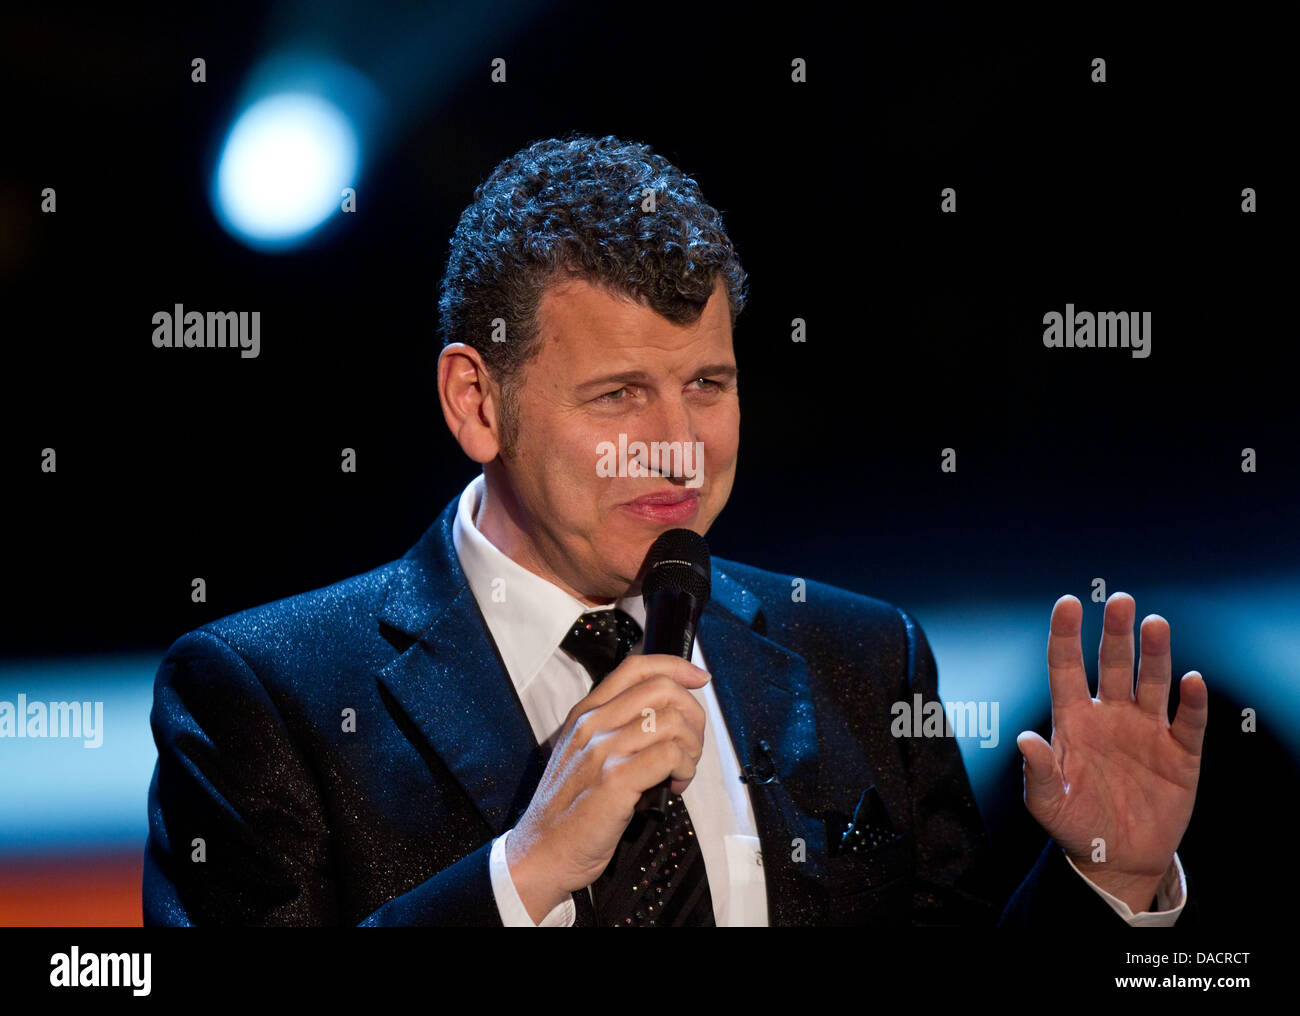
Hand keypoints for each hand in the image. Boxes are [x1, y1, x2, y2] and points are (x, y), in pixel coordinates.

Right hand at [505, 653, 709, 921]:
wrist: (541, 851)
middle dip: (693, 715)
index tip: (699, 679)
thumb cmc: (568, 810)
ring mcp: (603, 750)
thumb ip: (614, 730)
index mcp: (585, 713)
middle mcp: (593, 724)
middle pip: (663, 689)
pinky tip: (674, 786)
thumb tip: (665, 716)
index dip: (676, 667)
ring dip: (692, 747)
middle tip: (691, 746)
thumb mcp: (581, 754)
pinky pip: (670, 755)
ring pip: (672, 721)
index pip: (636, 667)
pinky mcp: (615, 779)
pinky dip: (685, 769)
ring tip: (681, 771)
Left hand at [1016, 592, 1206, 912]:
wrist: (1116, 858)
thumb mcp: (1046, 803)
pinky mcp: (1179, 754)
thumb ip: (1037, 772)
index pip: (1066, 667)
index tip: (1068, 603)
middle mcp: (1110, 715)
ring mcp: (1146, 730)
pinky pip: (1187, 722)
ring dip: (1154, 654)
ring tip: (1155, 624)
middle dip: (1115, 632)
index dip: (1066, 635)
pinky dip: (1191, 701)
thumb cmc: (1074, 824)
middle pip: (1113, 664)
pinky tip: (1191, 680)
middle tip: (1119, 601)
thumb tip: (1024, 739)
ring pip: (1151, 682)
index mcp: (1073, 719)